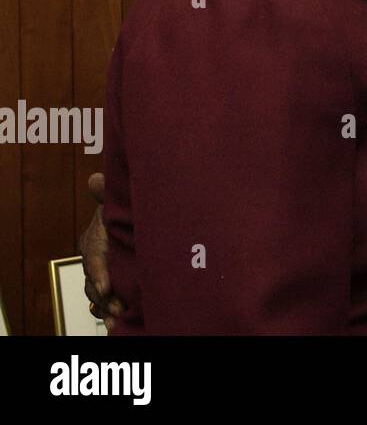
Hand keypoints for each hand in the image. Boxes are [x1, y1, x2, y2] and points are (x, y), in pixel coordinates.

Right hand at [79, 173, 121, 331]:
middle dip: (103, 297)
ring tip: (119, 319)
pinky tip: (118, 324)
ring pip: (97, 295)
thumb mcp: (120, 200)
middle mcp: (96, 257)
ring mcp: (103, 272)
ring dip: (106, 308)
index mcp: (95, 237)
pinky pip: (104, 302)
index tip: (106, 287)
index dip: (97, 272)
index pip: (92, 257)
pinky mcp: (113, 283)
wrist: (138, 217)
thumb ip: (107, 193)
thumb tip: (95, 179)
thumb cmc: (127, 209)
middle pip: (94, 282)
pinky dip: (108, 312)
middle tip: (118, 308)